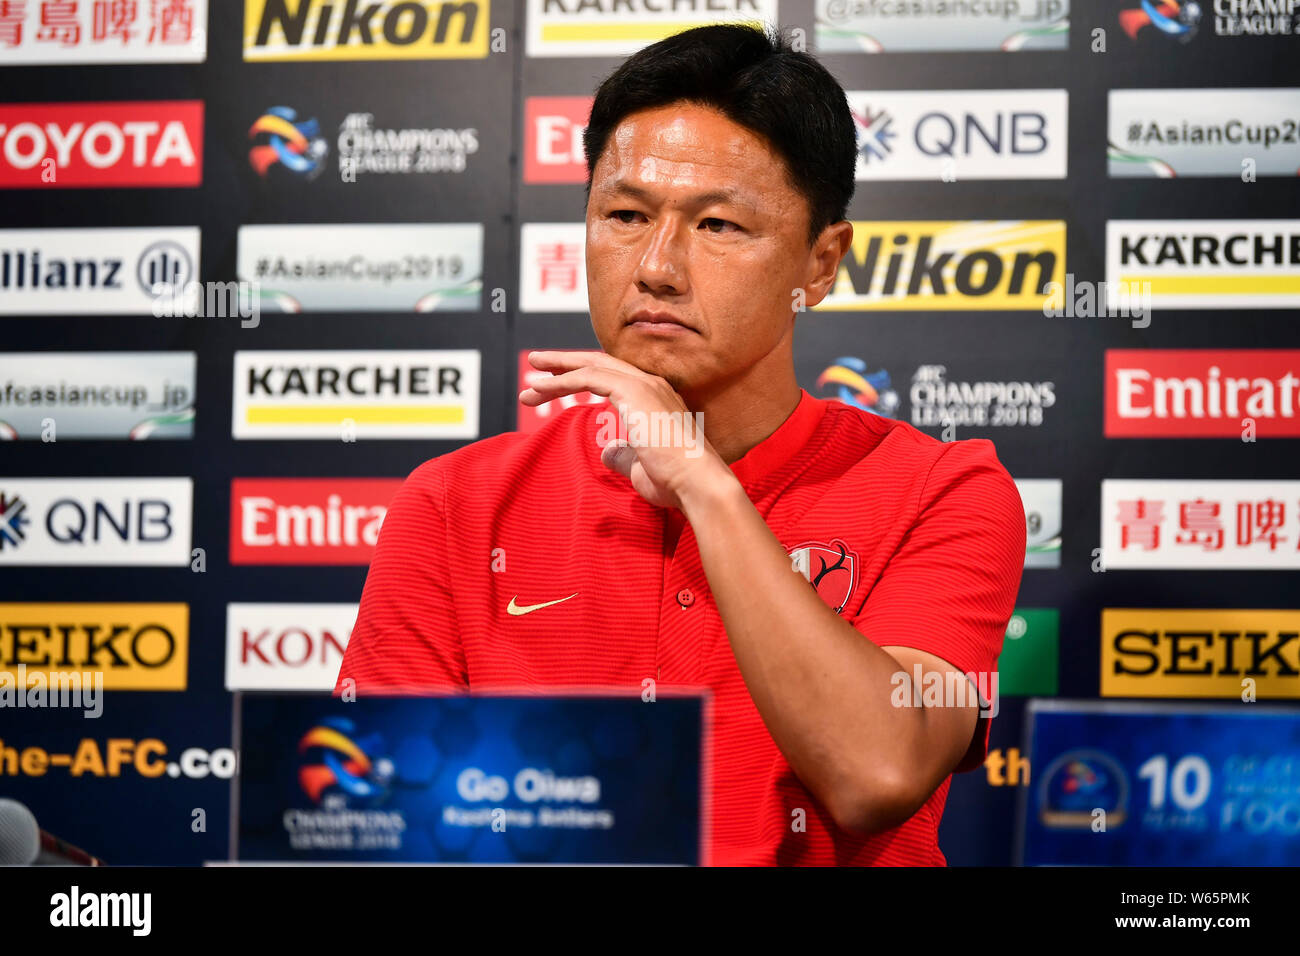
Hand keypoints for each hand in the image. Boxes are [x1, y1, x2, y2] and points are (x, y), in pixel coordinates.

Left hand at [518, 351, 736, 510]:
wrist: (697, 483)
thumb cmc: (675, 482)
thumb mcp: (641, 467)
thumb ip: (623, 455)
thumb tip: (607, 452)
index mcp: (656, 398)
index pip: (613, 377)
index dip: (582, 376)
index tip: (555, 384)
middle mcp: (651, 384)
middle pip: (599, 363)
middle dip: (565, 363)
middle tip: (536, 365)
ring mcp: (644, 385)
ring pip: (591, 365)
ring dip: (557, 370)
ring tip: (529, 378)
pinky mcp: (634, 392)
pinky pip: (589, 378)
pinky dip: (563, 381)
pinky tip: (541, 389)